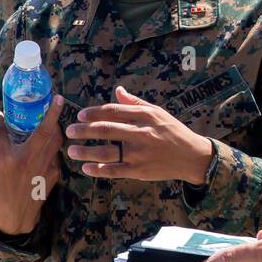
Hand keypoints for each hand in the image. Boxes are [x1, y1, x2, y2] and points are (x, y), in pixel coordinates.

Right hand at [0, 96, 64, 236]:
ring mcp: (43, 166)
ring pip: (55, 139)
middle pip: (43, 130)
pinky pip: (56, 153)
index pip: (1, 130)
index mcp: (5, 159)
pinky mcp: (53, 173)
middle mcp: (27, 160)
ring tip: (52, 117)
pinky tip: (47, 143)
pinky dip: (53, 145)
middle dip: (52, 112)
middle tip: (57, 98)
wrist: (15, 217)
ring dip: (55, 126)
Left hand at [65, 85, 213, 183]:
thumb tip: (117, 90)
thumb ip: (135, 103)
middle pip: (106, 130)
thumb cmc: (173, 131)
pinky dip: (98, 170)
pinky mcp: (139, 171)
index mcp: (144, 116)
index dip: (93, 112)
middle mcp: (140, 133)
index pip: (113, 111)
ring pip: (106, 152)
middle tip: (69, 131)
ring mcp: (139, 154)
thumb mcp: (157, 112)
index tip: (80, 115)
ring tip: (71, 150)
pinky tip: (85, 167)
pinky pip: (114, 170)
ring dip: (85, 151)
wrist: (192, 156)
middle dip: (83, 130)